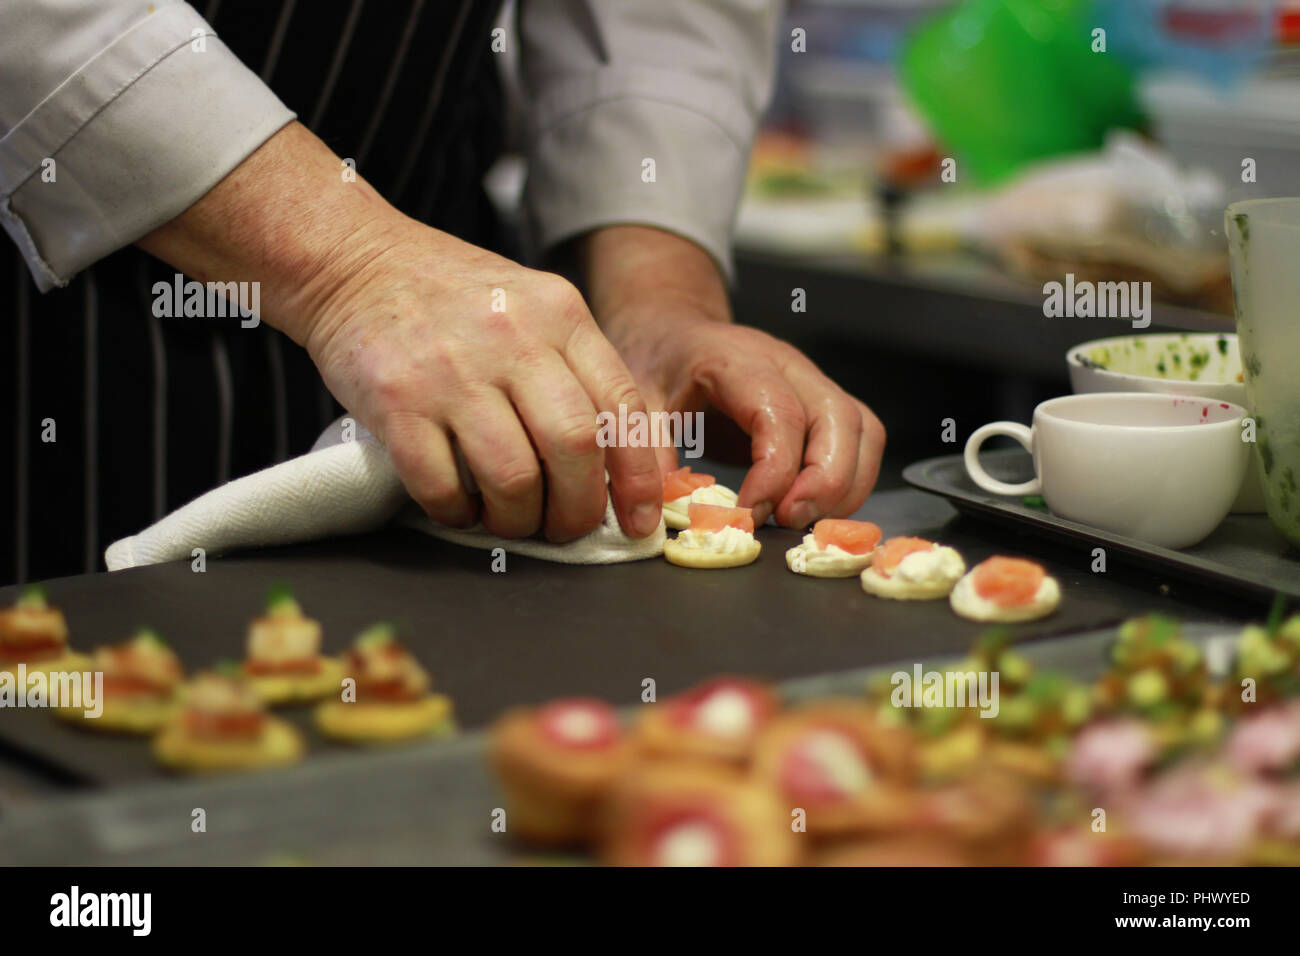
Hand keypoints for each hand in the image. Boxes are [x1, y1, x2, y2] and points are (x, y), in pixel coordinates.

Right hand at [139, 123, 662, 541]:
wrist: (353, 260)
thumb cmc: (452, 296)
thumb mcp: (532, 307)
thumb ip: (575, 368)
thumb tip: (620, 461)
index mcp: (559, 315)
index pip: (623, 406)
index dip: (639, 477)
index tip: (638, 520)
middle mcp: (512, 338)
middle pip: (575, 448)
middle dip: (578, 509)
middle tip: (564, 527)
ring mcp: (452, 370)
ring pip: (513, 477)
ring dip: (517, 519)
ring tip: (508, 520)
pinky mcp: (396, 400)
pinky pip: (442, 485)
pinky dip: (456, 512)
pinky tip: (456, 505)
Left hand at [583, 226, 885, 528]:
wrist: (671, 333)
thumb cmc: (656, 365)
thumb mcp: (631, 403)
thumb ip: (644, 452)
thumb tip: (658, 510)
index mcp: (735, 358)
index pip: (779, 413)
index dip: (775, 471)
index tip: (749, 512)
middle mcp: (786, 364)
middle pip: (839, 418)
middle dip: (825, 482)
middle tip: (789, 523)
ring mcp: (810, 381)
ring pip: (861, 429)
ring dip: (845, 485)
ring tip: (804, 521)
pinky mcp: (820, 402)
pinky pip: (860, 438)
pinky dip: (849, 479)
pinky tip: (814, 508)